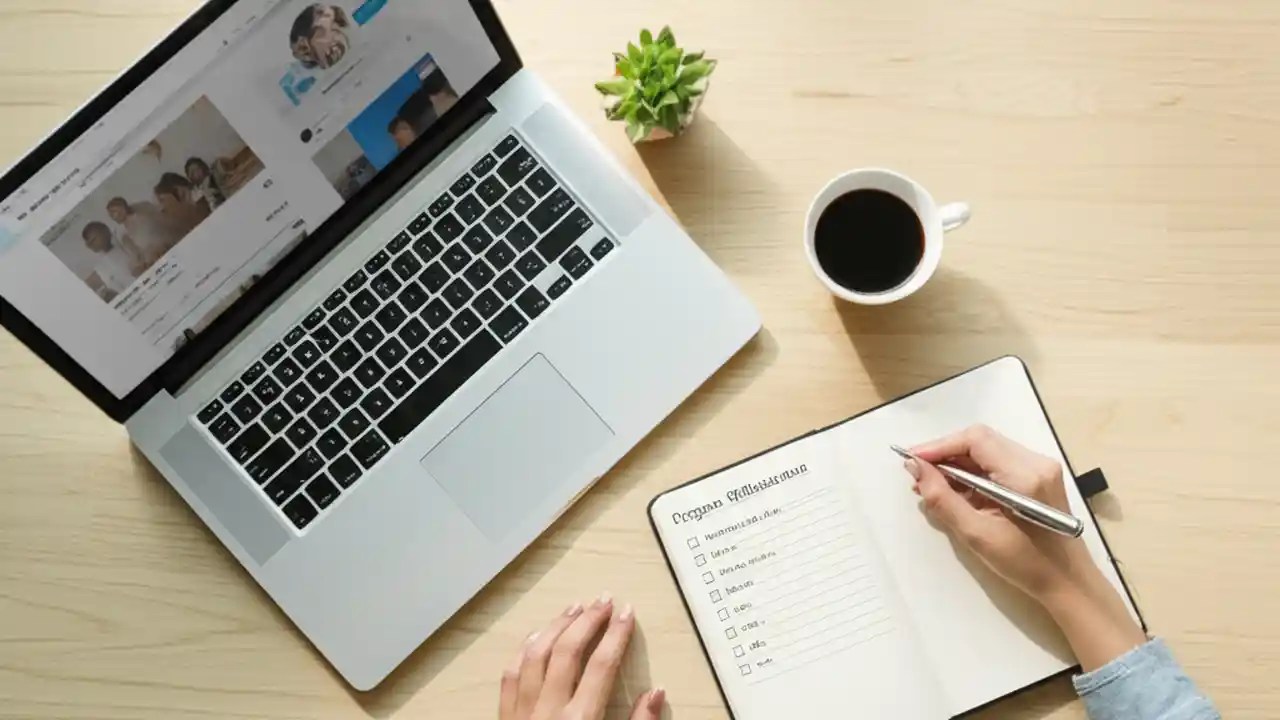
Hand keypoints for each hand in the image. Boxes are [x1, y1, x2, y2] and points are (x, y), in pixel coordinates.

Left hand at [500, 594, 664, 719]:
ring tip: (574, 609)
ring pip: (535, 655)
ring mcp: (522, 715)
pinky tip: (536, 638)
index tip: (628, 613)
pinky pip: (511, 675)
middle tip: (604, 601)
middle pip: (568, 651)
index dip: (617, 634)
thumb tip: (656, 694)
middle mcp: (548, 713)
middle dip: (588, 621)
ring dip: (556, 627)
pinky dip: (524, 650)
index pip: (602, 665)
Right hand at [906, 424, 1094, 599]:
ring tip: (932, 485)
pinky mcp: (1038, 476)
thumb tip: (916, 469)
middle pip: (980, 440)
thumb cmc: (1025, 564)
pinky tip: (956, 490)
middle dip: (945, 453)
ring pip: (987, 450)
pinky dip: (973, 472)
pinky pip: (998, 462)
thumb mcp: (977, 534)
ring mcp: (1040, 467)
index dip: (939, 446)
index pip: (975, 440)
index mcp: (1025, 476)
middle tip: (918, 474)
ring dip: (957, 463)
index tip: (912, 461)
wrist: (1067, 581)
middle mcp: (1036, 462)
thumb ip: (943, 498)